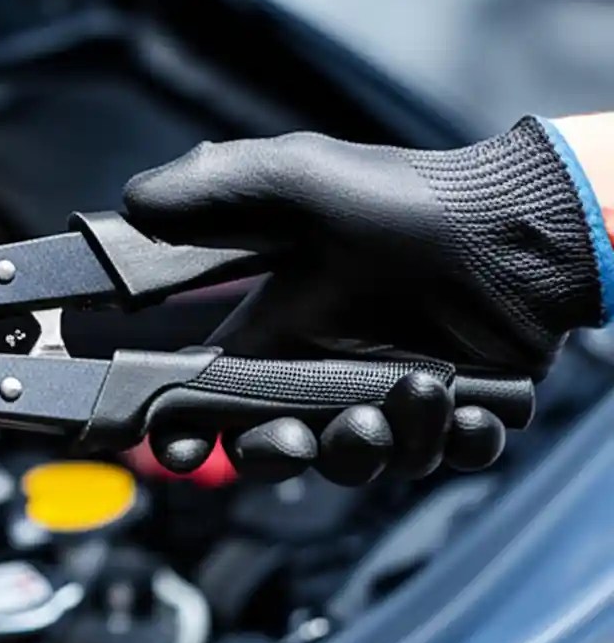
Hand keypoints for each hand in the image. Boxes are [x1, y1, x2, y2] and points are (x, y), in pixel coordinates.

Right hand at [123, 115, 607, 483]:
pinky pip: (443, 454)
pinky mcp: (451, 412)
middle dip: (277, 456)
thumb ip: (214, 187)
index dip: (181, 432)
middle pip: (271, 450)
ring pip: (358, 463)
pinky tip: (468, 412)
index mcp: (270, 334)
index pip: (202, 401)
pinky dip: (454, 442)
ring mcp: (384, 398)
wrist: (510, 216)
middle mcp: (317, 374)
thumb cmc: (400, 197)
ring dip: (375, 445)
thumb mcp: (299, 178)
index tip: (177, 446)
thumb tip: (132, 201)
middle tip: (301, 437)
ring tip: (411, 391)